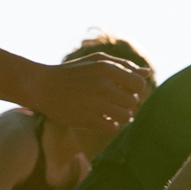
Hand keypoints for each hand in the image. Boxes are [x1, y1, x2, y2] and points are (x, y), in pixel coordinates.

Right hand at [29, 57, 146, 132]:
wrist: (43, 86)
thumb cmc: (73, 72)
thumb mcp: (97, 61)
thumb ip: (123, 65)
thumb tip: (146, 73)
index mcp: (107, 68)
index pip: (139, 84)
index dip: (135, 89)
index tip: (125, 90)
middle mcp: (103, 85)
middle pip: (134, 102)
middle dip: (128, 104)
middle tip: (116, 102)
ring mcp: (94, 103)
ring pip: (125, 116)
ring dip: (121, 116)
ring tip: (112, 112)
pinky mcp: (86, 119)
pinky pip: (112, 128)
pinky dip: (111, 126)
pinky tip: (103, 120)